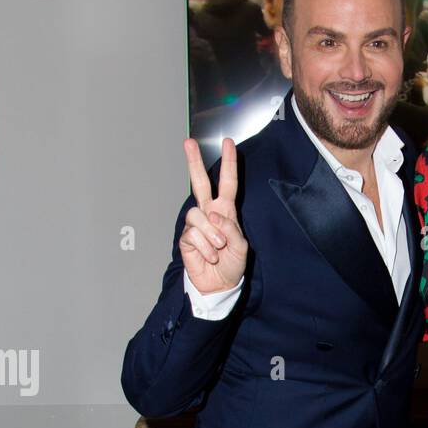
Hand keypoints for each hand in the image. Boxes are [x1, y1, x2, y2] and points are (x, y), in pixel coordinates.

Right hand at [179, 137, 248, 294]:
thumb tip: (213, 214)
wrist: (219, 285)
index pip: (228, 183)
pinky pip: (194, 235)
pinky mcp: (186, 238)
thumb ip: (230, 229)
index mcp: (226, 211)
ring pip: (198, 215)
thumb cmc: (231, 265)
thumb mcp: (241, 247)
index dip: (229, 163)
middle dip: (194, 162)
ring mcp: (196, 224)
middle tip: (189, 143)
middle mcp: (209, 213)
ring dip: (211, 234)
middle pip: (200, 182)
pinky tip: (210, 257)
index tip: (229, 143)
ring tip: (218, 249)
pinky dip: (205, 248)